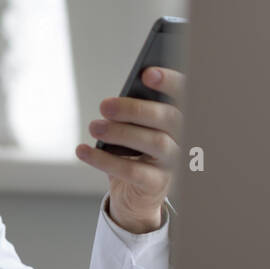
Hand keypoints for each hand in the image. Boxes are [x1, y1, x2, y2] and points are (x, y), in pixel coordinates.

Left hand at [75, 66, 184, 232]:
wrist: (135, 194)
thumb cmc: (134, 151)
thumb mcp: (135, 127)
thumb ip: (134, 112)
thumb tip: (116, 101)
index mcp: (181, 118)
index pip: (186, 94)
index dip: (171, 83)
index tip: (147, 74)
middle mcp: (185, 139)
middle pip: (170, 118)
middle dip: (136, 109)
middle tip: (105, 106)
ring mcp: (174, 163)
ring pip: (156, 143)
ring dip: (121, 132)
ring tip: (94, 127)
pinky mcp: (157, 184)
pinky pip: (133, 170)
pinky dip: (104, 160)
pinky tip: (83, 151)